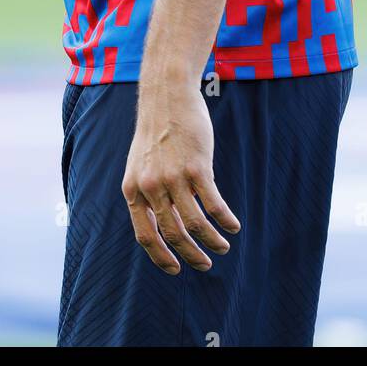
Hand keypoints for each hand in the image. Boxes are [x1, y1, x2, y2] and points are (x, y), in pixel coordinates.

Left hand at [121, 82, 239, 273]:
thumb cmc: (156, 131)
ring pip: (195, 224)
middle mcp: (151, 186)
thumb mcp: (142, 164)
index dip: (160, 257)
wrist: (166, 96)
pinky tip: (233, 226)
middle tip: (205, 264)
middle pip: (173, 234)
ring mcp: (174, 177)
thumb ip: (149, 193)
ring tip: (223, 247)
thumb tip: (167, 227)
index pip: (145, 235)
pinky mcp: (197, 167)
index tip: (175, 269)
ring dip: (212, 242)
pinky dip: (225, 220)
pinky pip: (214, 205)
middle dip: (191, 255)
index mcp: (133, 189)